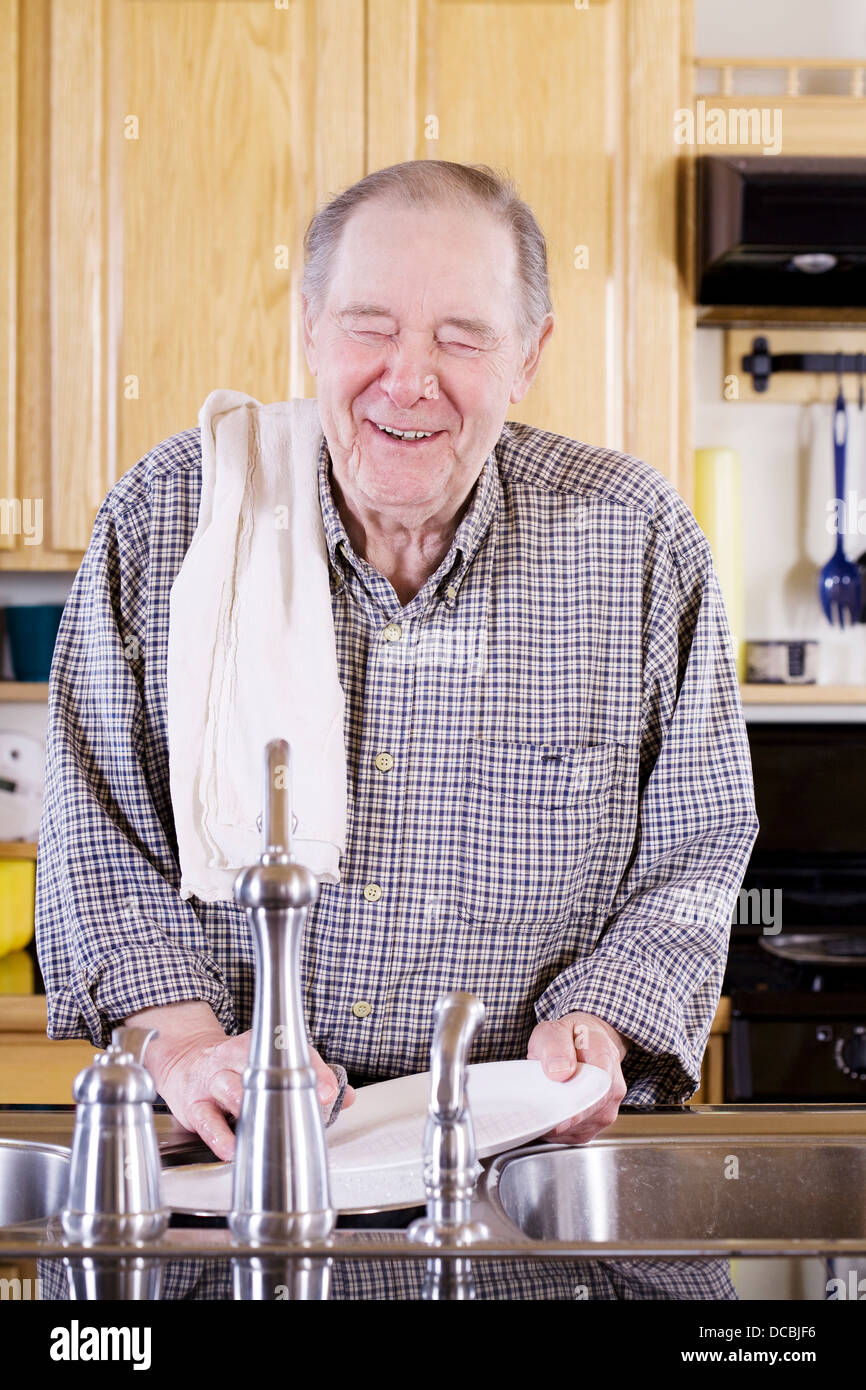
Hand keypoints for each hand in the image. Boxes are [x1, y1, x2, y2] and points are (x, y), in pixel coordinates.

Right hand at [125, 1000, 354, 1160]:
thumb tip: (347, 1096)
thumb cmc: (234, 1067)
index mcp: (258, 1046)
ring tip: (269, 1127)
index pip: (290, 1050)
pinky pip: (208, 1122)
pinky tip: (236, 1149)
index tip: (329, 1091)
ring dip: (251, 1108)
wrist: (185, 1063)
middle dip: (286, 1088)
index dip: (313, 1070)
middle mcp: (234, 1058)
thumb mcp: (268, 1065)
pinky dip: (222, 1138)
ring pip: (230, 1089)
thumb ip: (310, 1080)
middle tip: (307, 1107)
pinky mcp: (195, 1106)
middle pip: (261, 1067)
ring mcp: (212, 1081)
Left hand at [527, 1010, 627, 1144]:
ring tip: (542, 1105)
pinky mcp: (595, 1124)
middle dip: (556, 1116)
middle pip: (585, 1115)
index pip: (594, 1091)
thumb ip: (555, 1046)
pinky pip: (574, 1135)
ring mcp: (606, 1110)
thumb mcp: (556, 1030)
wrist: (587, 1044)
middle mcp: (612, 1090)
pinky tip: (548, 1114)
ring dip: (555, 1124)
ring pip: (577, 1129)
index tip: (554, 1117)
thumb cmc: (571, 1037)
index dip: (574, 1108)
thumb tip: (559, 1072)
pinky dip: (557, 1130)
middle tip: (533, 1111)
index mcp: (606, 1060)